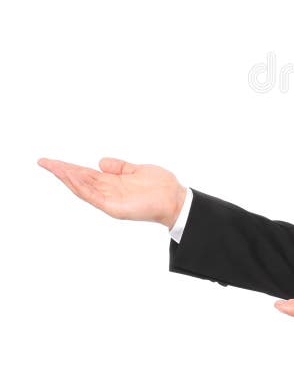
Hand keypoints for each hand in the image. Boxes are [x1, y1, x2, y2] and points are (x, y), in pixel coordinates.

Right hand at [38, 157, 186, 227]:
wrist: (175, 199)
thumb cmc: (160, 186)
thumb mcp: (136, 170)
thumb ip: (119, 167)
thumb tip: (101, 161)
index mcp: (112, 182)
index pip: (85, 174)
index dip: (69, 168)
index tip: (52, 161)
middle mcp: (108, 192)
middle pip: (80, 180)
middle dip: (62, 171)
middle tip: (44, 162)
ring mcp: (110, 200)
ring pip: (83, 188)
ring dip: (68, 178)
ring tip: (54, 167)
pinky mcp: (114, 207)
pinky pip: (94, 196)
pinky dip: (82, 187)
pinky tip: (73, 178)